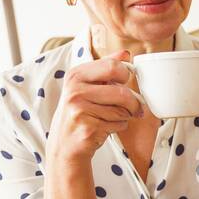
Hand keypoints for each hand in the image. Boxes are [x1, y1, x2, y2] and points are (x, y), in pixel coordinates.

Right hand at [46, 50, 145, 164]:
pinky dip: (119, 126)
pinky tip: (106, 127)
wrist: (64, 144)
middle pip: (121, 91)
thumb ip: (105, 68)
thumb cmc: (79, 113)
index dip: (125, 74)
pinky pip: (118, 124)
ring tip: (113, 117)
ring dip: (125, 116)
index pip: (112, 66)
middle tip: (134, 106)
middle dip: (133, 101)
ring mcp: (80, 110)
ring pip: (122, 110)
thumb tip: (126, 54)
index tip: (126, 81)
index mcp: (76, 75)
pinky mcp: (88, 128)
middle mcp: (75, 90)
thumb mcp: (85, 86)